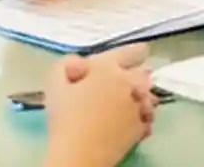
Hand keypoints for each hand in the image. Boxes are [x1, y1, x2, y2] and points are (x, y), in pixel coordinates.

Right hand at [44, 43, 154, 166]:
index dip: (133, 53)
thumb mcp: (55, 83)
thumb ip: (67, 64)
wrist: (80, 152)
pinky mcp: (143, 126)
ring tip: (124, 105)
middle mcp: (131, 83)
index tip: (133, 57)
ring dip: (140, 96)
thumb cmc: (66, 117)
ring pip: (148, 94)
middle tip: (117, 86)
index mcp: (109, 68)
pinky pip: (147, 116)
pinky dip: (140, 116)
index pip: (134, 52)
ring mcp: (141, 105)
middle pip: (143, 73)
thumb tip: (80, 63)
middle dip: (134, 76)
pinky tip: (127, 122)